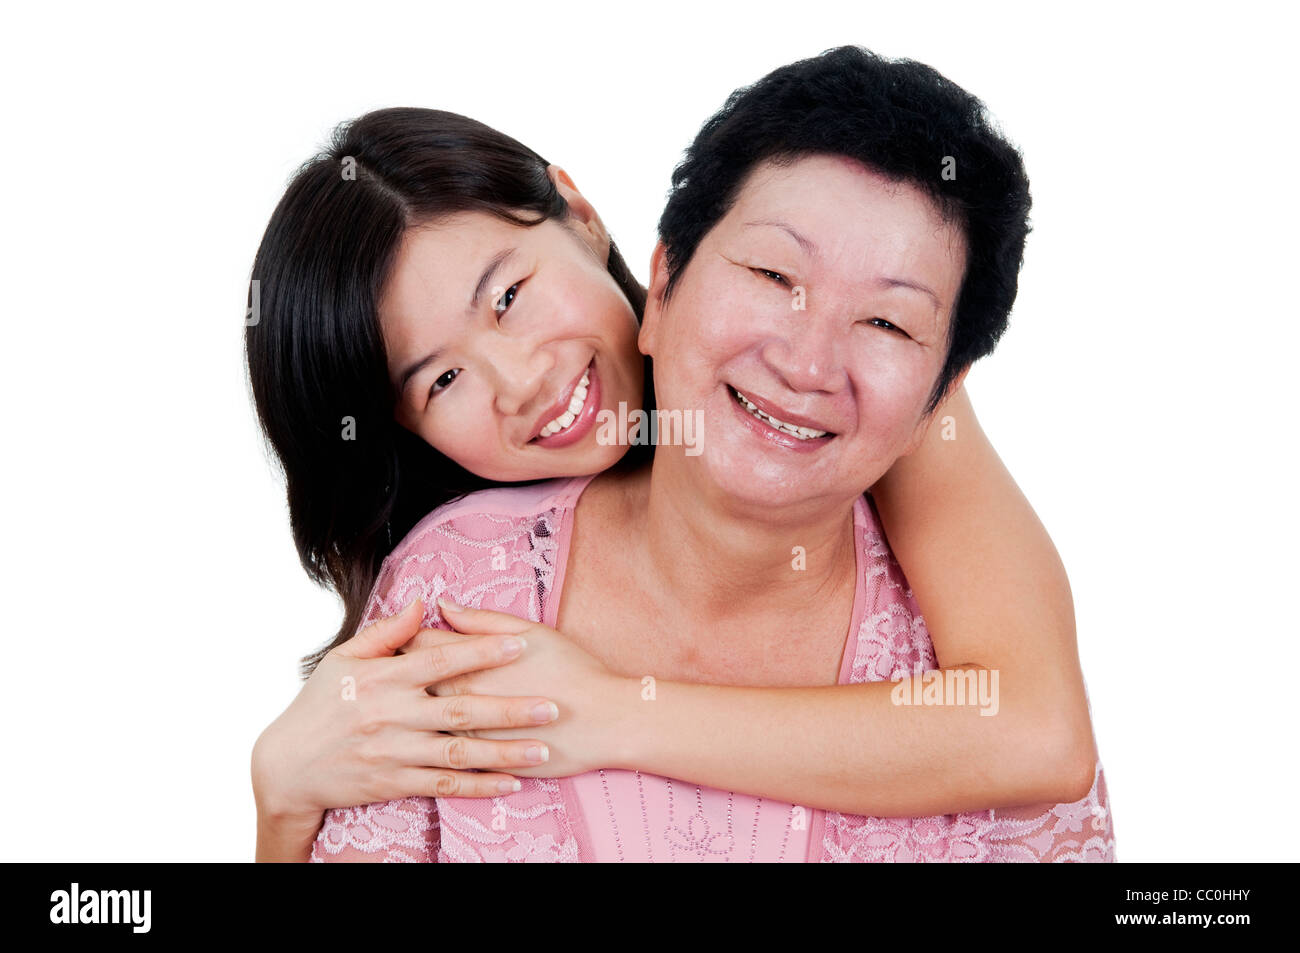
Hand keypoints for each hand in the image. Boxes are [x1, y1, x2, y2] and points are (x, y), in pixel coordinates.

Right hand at [251, 598, 561, 826]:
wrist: (286, 767)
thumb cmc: (319, 704)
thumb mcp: (344, 660)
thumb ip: (387, 633)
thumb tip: (423, 603)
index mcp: (384, 679)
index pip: (441, 661)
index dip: (481, 652)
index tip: (520, 645)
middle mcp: (392, 715)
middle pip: (461, 709)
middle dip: (510, 708)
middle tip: (552, 706)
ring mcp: (394, 752)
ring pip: (459, 753)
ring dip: (504, 752)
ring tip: (543, 749)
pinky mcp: (393, 784)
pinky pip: (443, 785)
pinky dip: (478, 786)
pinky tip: (510, 783)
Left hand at [413, 598, 632, 776]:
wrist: (604, 722)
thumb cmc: (573, 670)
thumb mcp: (531, 631)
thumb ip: (481, 620)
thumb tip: (443, 605)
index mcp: (470, 661)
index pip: (417, 644)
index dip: (406, 638)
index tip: (403, 637)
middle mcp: (460, 697)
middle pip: (410, 683)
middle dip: (399, 676)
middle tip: (394, 671)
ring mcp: (467, 733)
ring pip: (422, 721)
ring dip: (411, 711)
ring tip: (406, 703)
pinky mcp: (480, 760)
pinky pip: (444, 753)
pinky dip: (432, 743)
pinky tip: (430, 736)